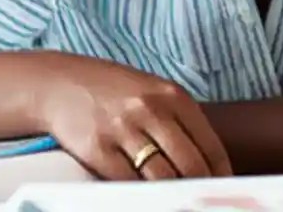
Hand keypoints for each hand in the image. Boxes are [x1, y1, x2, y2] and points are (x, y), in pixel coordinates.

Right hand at [35, 53, 231, 180]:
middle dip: (198, 188)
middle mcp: (150, 110)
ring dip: (171, 194)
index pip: (210, 146)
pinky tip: (144, 195)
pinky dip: (139, 194)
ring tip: (175, 199)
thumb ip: (179, 121)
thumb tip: (209, 163)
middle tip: (200, 199)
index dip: (221, 175)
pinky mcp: (98, 150)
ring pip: (162, 178)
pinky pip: (128, 183)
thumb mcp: (152, 92)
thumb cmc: (111, 91)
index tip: (224, 190)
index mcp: (172, 96)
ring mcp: (123, 130)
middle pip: (190, 166)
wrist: (58, 83)